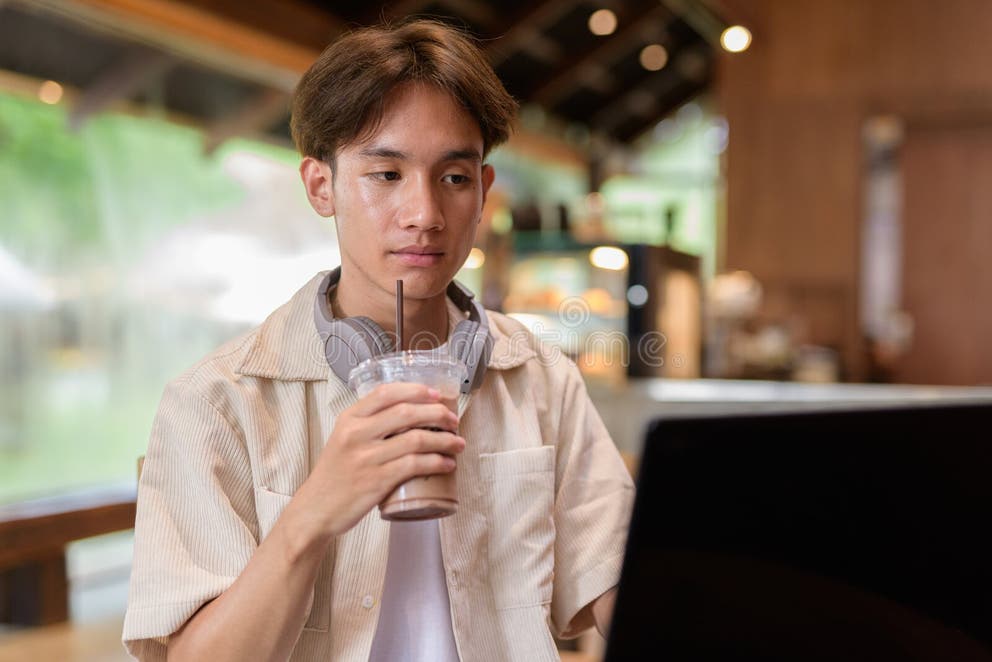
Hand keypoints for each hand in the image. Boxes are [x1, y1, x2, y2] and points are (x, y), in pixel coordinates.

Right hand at [294, 382, 464, 540]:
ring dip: (445, 440)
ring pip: (416, 439)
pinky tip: (448, 464)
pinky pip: (415, 465)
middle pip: (407, 412)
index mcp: (349, 418)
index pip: (386, 393)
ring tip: (458, 444)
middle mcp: (357, 434)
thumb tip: (410, 413)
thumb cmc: (335, 474)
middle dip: (438, 414)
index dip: (416, 390)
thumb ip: (369, 424)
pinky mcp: (377, 481)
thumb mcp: (343, 439)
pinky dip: (437, 462)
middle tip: (454, 420)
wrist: (316, 509)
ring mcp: (367, 458)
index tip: (437, 394)